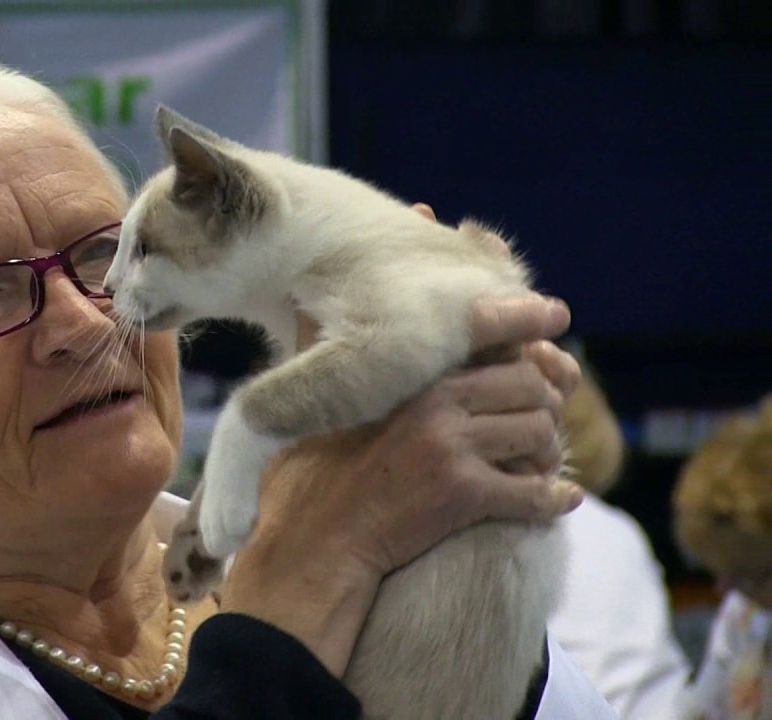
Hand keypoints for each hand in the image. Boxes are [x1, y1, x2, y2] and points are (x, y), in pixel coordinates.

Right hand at [227, 204, 582, 674]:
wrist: (315, 543)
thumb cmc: (314, 478)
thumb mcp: (318, 401)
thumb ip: (320, 353)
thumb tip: (306, 310)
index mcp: (410, 376)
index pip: (492, 344)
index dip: (525, 358)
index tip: (540, 371)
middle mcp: (434, 401)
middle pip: (529, 383)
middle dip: (543, 407)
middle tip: (534, 431)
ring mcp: (450, 447)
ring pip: (539, 431)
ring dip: (547, 453)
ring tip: (538, 466)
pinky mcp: (461, 494)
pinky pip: (532, 492)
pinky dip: (553, 500)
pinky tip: (561, 502)